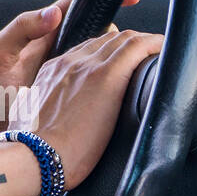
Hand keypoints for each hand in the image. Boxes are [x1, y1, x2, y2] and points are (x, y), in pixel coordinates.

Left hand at [0, 0, 140, 140]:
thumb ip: (22, 27)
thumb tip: (55, 13)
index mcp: (41, 33)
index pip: (76, 7)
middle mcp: (56, 48)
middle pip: (95, 29)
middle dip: (118, 27)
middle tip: (141, 35)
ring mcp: (65, 69)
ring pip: (99, 53)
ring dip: (119, 51)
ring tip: (141, 54)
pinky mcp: (71, 91)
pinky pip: (95, 77)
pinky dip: (111, 74)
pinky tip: (127, 78)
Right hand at [18, 27, 164, 189]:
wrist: (35, 156)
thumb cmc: (35, 150)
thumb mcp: (34, 121)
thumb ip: (48, 110)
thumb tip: (58, 121)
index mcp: (51, 72)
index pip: (86, 49)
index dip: (108, 49)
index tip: (123, 59)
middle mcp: (67, 63)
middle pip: (105, 40)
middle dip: (128, 43)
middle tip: (147, 54)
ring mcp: (86, 67)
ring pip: (121, 39)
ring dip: (141, 43)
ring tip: (157, 50)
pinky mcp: (106, 77)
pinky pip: (134, 48)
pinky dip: (151, 44)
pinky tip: (162, 47)